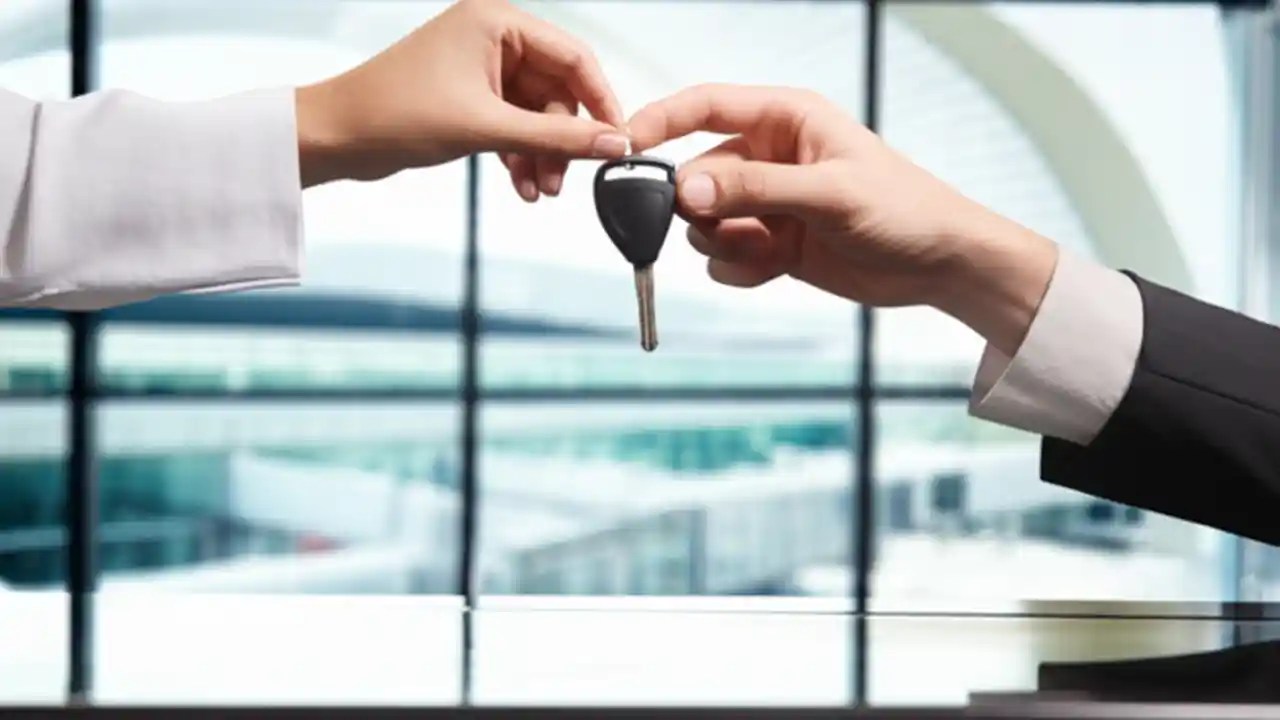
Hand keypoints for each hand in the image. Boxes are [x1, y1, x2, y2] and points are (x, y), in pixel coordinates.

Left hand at [294, 0, 627, 198]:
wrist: (336, 136)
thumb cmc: (393, 113)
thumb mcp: (486, 128)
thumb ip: (555, 137)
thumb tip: (610, 144)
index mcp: (496, 21)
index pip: (573, 57)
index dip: (601, 101)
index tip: (617, 140)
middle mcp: (492, 37)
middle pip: (557, 90)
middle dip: (564, 139)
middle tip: (566, 179)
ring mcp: (480, 68)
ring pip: (537, 114)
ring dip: (543, 154)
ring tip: (542, 190)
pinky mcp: (470, 97)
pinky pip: (514, 125)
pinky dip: (521, 155)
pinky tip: (522, 186)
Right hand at [627, 83, 1058, 355]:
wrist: (937, 265)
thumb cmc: (902, 209)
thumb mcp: (828, 194)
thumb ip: (755, 189)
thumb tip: (689, 190)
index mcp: (785, 119)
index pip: (705, 105)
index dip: (660, 122)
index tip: (625, 148)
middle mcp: (769, 156)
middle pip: (694, 175)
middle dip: (703, 209)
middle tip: (727, 228)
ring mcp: (767, 202)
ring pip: (703, 222)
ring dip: (724, 243)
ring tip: (770, 250)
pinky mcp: (770, 243)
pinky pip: (723, 257)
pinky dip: (739, 269)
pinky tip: (777, 268)